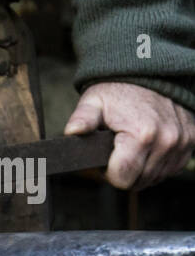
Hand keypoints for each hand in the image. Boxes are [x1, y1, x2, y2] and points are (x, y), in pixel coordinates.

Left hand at [65, 82, 194, 189]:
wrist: (151, 73)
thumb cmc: (119, 91)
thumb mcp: (94, 102)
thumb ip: (83, 119)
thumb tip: (72, 131)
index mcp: (142, 136)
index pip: (122, 179)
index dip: (108, 174)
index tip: (105, 159)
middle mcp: (166, 141)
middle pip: (138, 182)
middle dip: (124, 172)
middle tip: (116, 153)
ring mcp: (181, 143)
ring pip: (155, 178)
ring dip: (141, 169)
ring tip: (131, 149)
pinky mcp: (190, 142)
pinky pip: (171, 169)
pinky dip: (158, 164)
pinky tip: (147, 149)